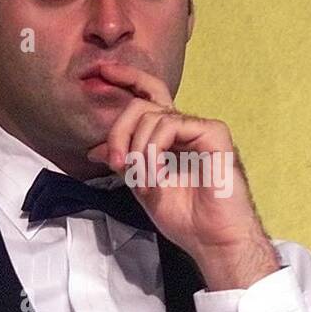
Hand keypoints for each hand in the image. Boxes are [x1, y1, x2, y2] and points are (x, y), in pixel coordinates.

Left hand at [84, 61, 280, 289]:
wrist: (212, 239)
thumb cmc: (185, 218)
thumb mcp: (142, 187)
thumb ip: (124, 163)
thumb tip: (96, 149)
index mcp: (170, 137)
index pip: (149, 96)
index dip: (127, 79)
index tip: (102, 72)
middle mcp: (185, 128)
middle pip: (142, 104)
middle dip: (119, 132)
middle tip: (115, 162)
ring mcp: (200, 129)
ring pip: (152, 116)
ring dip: (138, 153)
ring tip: (145, 183)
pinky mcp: (214, 133)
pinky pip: (172, 125)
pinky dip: (154, 151)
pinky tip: (158, 175)